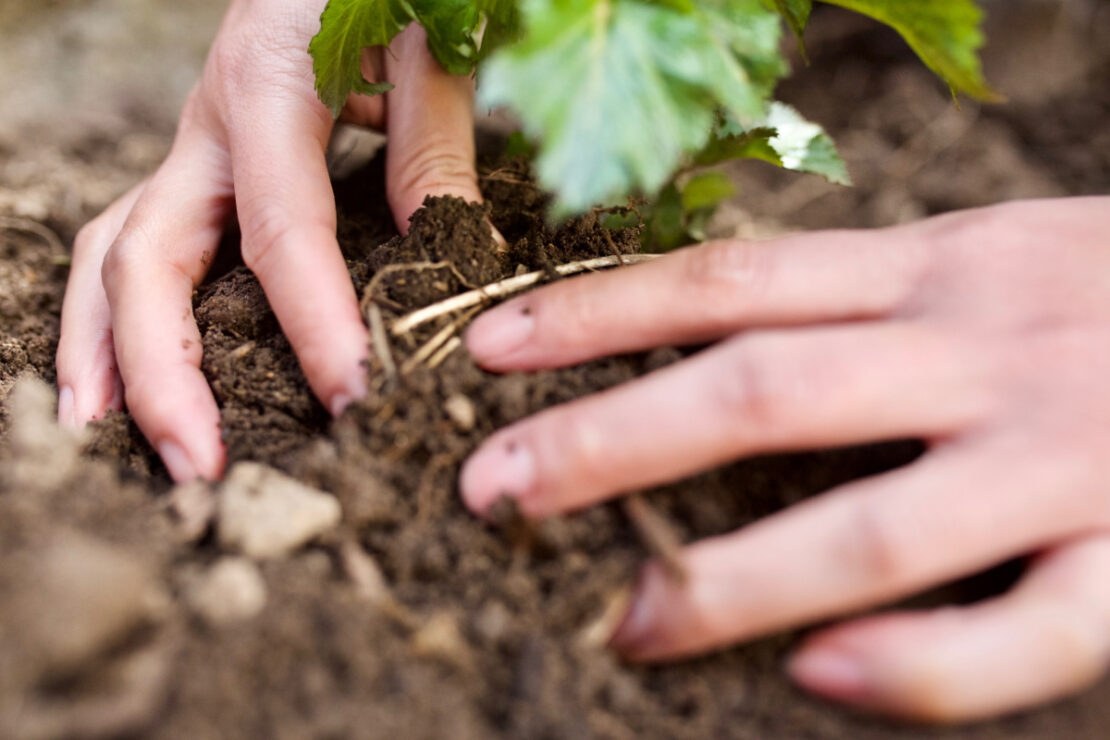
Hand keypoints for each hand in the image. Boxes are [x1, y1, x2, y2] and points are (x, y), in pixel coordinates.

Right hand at [56, 0, 483, 480]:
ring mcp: (194, 147)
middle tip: (198, 463)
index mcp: (264, 85)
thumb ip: (432, 141)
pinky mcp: (203, 165)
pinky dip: (124, 312)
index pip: (283, 231)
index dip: (314, 322)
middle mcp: (207, 123)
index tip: (353, 397)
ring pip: (117, 251)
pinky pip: (141, 241)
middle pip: (150, 256)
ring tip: (101, 434)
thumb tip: (447, 253)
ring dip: (104, 347)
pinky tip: (129, 370)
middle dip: (162, 369)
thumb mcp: (427, 43)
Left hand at [459, 197, 1109, 721]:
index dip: (601, 312)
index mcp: (937, 272)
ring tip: (624, 624)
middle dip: (616, 441)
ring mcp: (1062, 459)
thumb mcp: (981, 260)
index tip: (491, 350)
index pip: (732, 281)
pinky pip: (1023, 636)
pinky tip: (818, 681)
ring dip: (731, 583)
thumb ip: (861, 299)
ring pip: (871, 527)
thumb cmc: (1109, 298)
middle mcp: (983, 353)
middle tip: (494, 489)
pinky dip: (919, 667)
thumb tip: (705, 343)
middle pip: (764, 392)